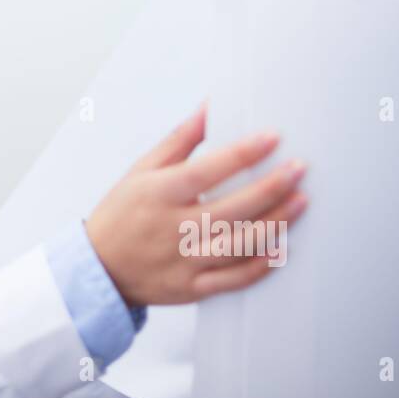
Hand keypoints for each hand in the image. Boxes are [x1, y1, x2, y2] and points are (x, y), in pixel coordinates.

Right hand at [85, 103, 307, 305]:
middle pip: (232, 208)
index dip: (242, 153)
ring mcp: (183, 261)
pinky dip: (259, 265)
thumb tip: (209, 108)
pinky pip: (232, 279)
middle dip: (270, 187)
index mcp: (159, 194)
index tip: (272, 137)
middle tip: (299, 169)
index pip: (206, 171)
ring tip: (300, 202)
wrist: (98, 269)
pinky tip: (281, 247)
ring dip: (274, 223)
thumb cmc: (121, 214)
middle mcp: (173, 228)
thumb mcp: (141, 170)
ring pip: (238, 244)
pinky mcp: (191, 288)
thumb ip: (179, 141)